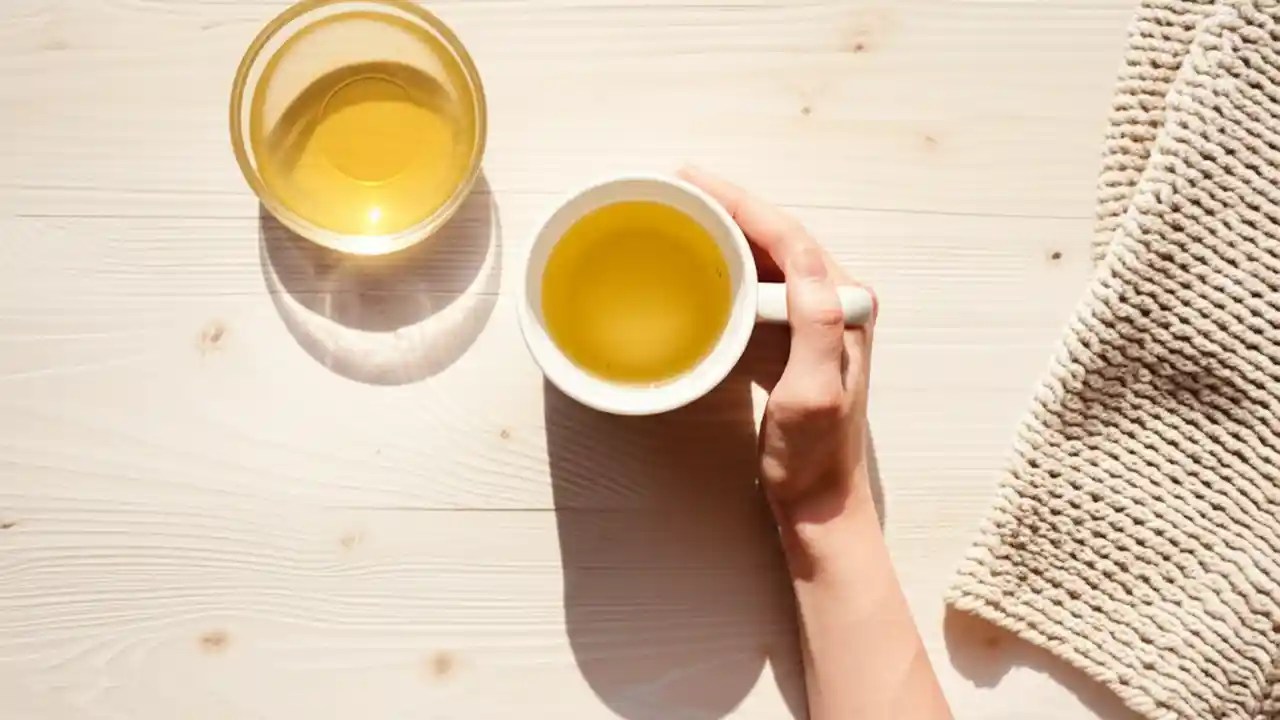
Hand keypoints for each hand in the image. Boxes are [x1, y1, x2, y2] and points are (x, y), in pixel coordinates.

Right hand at [680, 167, 876, 531]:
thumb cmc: (813, 454)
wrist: (818, 498)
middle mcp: (836, 303)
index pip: (792, 237)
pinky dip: (732, 263)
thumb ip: (815, 327)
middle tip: (682, 185)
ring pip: (770, 255)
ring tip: (689, 209)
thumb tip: (806, 263)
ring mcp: (816, 319)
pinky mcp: (795, 337)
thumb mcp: (814, 392)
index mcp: (844, 306)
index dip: (743, 203)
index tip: (697, 183)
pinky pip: (763, 283)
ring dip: (731, 228)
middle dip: (732, 204)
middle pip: (780, 236)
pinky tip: (707, 258)